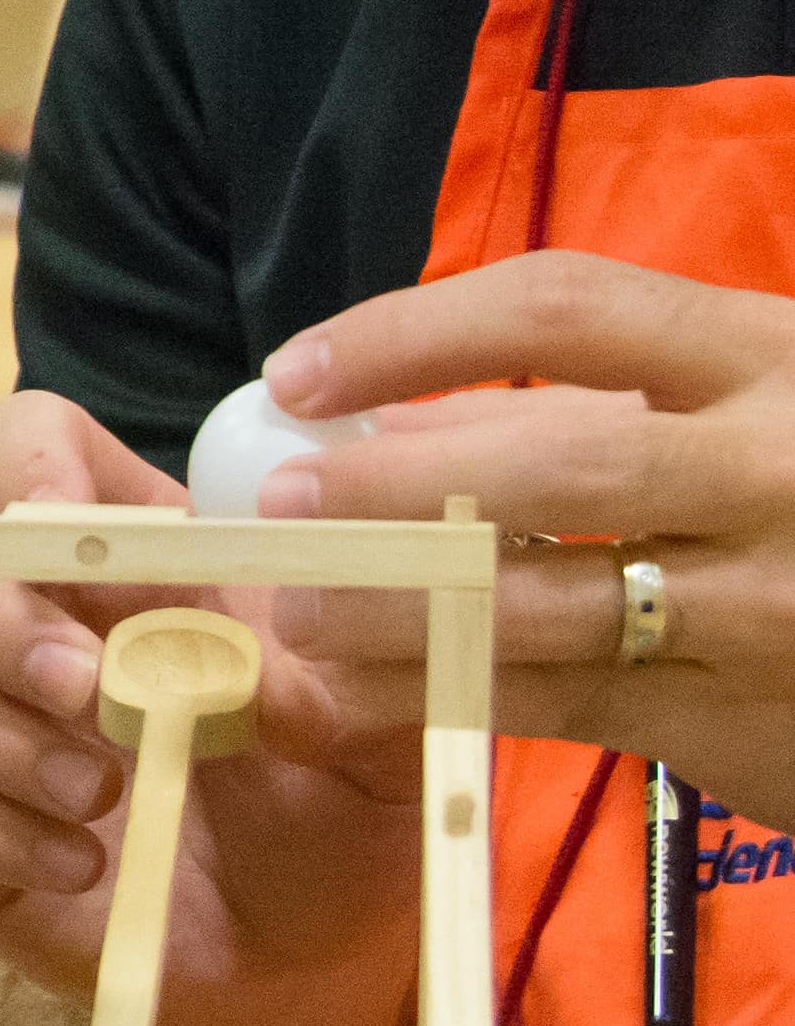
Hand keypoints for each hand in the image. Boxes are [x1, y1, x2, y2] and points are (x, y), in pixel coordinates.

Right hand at [0, 391, 423, 1025]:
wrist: (305, 961)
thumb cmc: (338, 814)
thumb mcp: (375, 741)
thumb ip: (330, 690)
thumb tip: (248, 674)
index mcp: (129, 563)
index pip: (29, 448)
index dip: (28, 465)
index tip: (62, 525)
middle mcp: (29, 622)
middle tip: (86, 692)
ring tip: (96, 795)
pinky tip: (73, 866)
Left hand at [255, 255, 794, 822]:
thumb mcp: (737, 419)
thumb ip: (579, 414)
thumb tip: (386, 420)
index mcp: (774, 360)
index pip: (567, 309)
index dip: (412, 333)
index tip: (298, 374)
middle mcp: (780, 473)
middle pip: (557, 463)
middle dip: (394, 485)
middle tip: (281, 506)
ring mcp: (769, 606)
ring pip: (545, 604)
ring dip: (393, 610)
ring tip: (296, 612)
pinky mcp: (741, 716)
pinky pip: (563, 702)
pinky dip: (444, 693)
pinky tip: (360, 690)